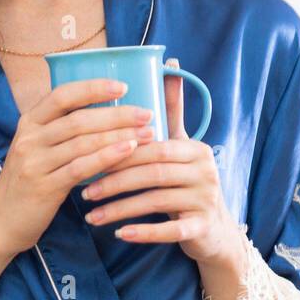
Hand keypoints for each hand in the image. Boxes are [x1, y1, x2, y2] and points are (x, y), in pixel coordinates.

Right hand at [0, 78, 154, 256]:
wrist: (0, 221)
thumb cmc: (28, 183)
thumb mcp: (36, 150)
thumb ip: (61, 132)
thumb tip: (105, 115)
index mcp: (28, 122)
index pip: (62, 96)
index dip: (93, 88)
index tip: (122, 86)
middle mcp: (30, 139)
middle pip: (79, 119)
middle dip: (117, 114)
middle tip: (146, 114)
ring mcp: (35, 162)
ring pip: (83, 142)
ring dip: (119, 135)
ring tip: (147, 134)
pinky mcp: (44, 187)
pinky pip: (81, 168)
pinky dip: (108, 157)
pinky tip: (129, 151)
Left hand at [77, 59, 244, 270]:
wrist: (214, 231)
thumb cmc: (186, 183)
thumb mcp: (181, 146)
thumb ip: (171, 111)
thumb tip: (167, 64)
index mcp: (195, 147)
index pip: (152, 145)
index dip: (119, 150)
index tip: (87, 158)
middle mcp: (206, 170)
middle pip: (153, 171)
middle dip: (114, 180)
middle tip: (84, 190)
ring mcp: (206, 200)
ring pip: (157, 201)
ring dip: (120, 209)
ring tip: (92, 216)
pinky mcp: (202, 227)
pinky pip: (170, 231)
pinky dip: (143, 232)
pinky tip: (119, 234)